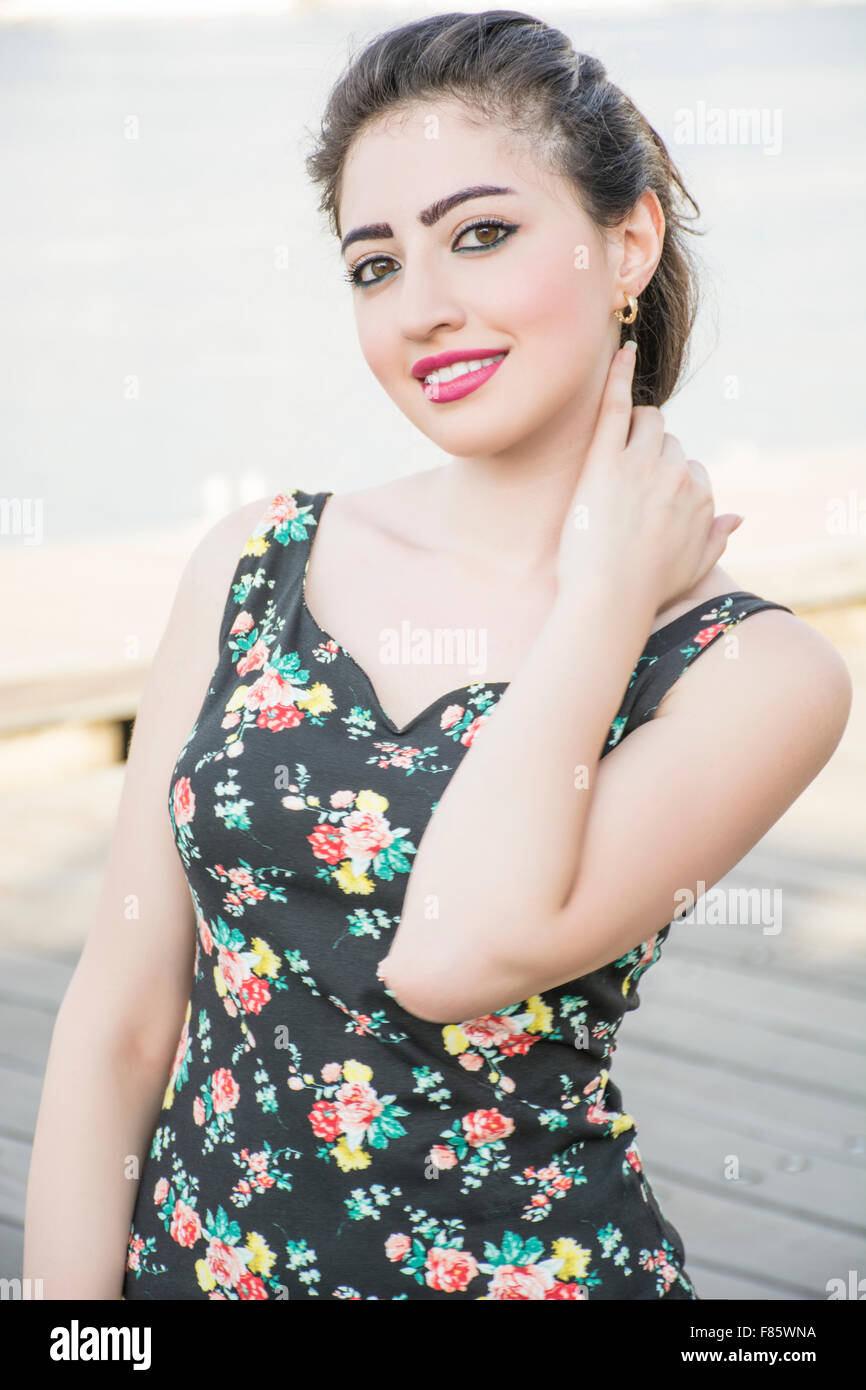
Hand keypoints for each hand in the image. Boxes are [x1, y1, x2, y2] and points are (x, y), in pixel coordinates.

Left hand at [556, 344, 742, 611]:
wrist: (609, 598)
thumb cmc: (646, 590)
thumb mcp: (694, 567)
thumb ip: (718, 539)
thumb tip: (739, 517)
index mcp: (702, 496)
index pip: (692, 468)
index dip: (668, 479)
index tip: (648, 498)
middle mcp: (678, 474)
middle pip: (670, 441)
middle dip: (653, 451)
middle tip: (626, 477)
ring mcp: (642, 463)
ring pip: (649, 420)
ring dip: (637, 425)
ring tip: (616, 447)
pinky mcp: (606, 459)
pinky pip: (615, 406)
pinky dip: (619, 375)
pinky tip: (621, 351)